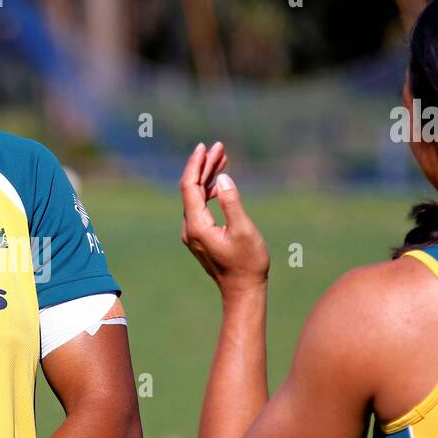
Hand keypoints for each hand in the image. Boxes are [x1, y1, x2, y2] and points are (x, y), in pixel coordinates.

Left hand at [180, 142, 268, 294]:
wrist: (243, 291)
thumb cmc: (247, 263)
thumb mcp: (243, 230)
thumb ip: (232, 203)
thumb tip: (222, 179)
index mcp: (197, 226)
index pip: (189, 187)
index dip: (196, 165)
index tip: (204, 147)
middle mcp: (190, 229)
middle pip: (191, 189)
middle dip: (204, 166)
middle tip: (219, 147)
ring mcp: (193, 233)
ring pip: (196, 197)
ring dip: (208, 177)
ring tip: (223, 158)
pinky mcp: (200, 236)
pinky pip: (200, 207)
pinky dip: (209, 191)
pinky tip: (219, 181)